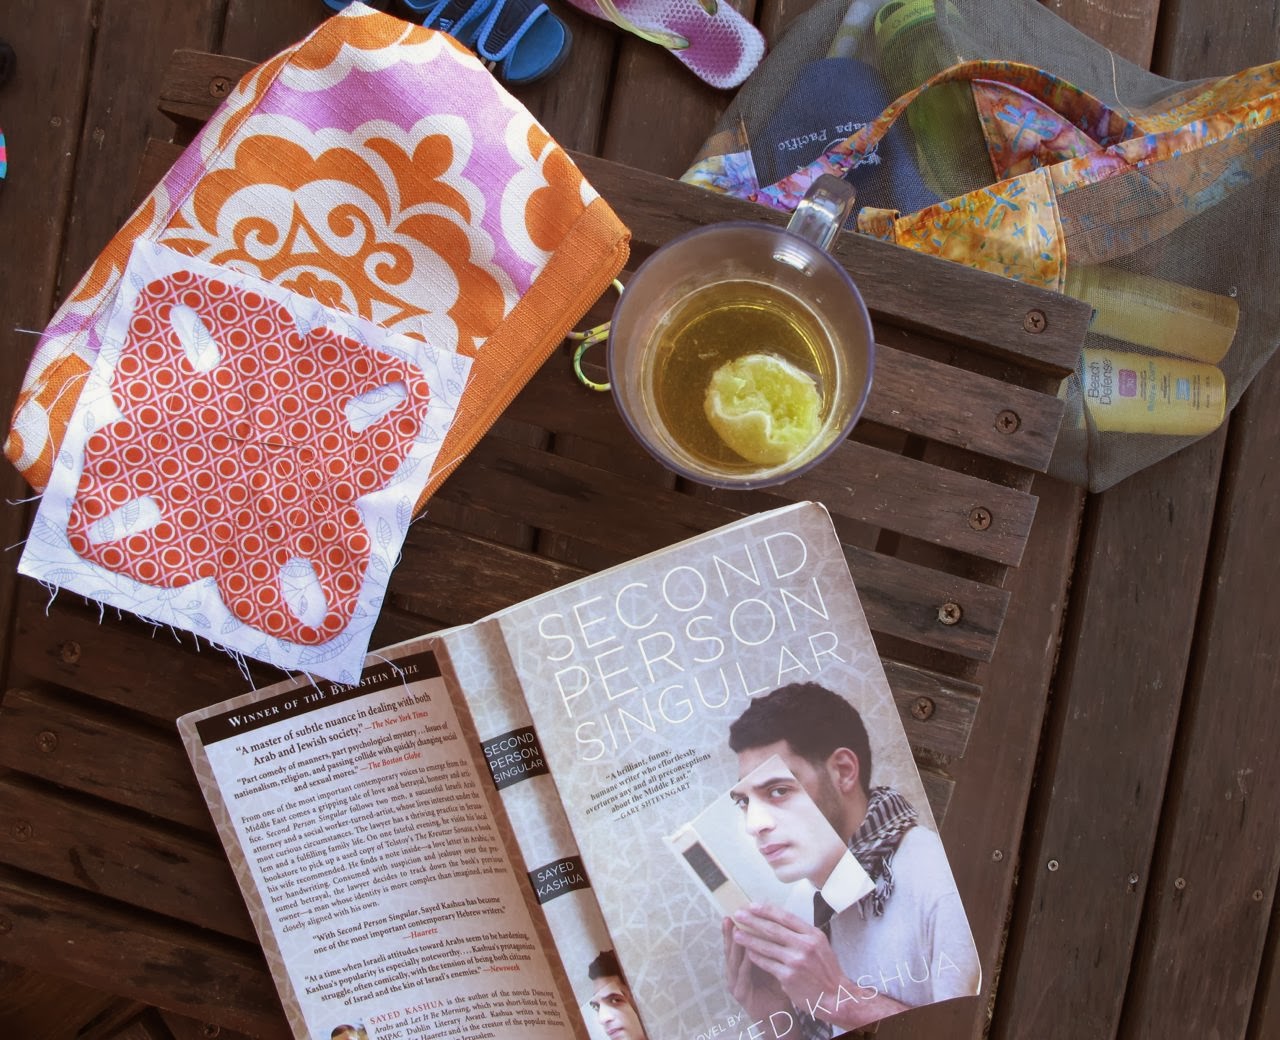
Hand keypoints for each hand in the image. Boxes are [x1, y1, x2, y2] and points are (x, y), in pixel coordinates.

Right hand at [723, 916, 789, 1023]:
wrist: (778, 1013)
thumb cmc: (776, 984)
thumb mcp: (771, 960)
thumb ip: (768, 944)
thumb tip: (773, 920)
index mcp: (741, 960)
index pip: (737, 940)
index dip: (737, 926)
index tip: (738, 910)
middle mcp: (735, 970)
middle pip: (731, 948)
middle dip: (730, 932)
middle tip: (730, 917)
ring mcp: (735, 982)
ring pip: (733, 961)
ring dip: (734, 946)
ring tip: (735, 931)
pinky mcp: (740, 994)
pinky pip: (743, 976)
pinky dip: (745, 964)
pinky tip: (747, 953)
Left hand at [731, 904, 910, 1030]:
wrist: (836, 997)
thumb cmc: (826, 970)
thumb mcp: (820, 944)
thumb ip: (801, 933)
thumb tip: (777, 919)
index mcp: (813, 935)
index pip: (786, 917)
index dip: (767, 910)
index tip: (752, 905)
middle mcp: (805, 946)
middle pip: (773, 929)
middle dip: (752, 921)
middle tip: (738, 915)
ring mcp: (796, 962)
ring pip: (766, 947)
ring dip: (749, 939)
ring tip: (737, 934)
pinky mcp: (788, 977)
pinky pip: (767, 964)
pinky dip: (756, 957)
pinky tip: (748, 953)